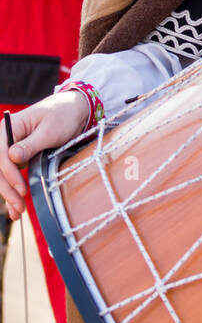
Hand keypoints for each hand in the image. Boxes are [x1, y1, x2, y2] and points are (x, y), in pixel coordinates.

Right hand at [0, 92, 89, 220]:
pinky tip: (15, 206)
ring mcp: (11, 149)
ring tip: (17, 212)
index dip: (9, 173)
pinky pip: (11, 175)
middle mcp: (6, 138)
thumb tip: (12, 156)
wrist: (73, 110)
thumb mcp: (49, 130)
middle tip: (19, 206)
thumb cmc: (62, 115)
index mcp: (9, 127)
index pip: (1, 153)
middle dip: (7, 188)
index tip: (21, 188)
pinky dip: (12, 190)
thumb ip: (30, 144)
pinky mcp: (19, 158)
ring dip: (7, 193)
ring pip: (2, 174)